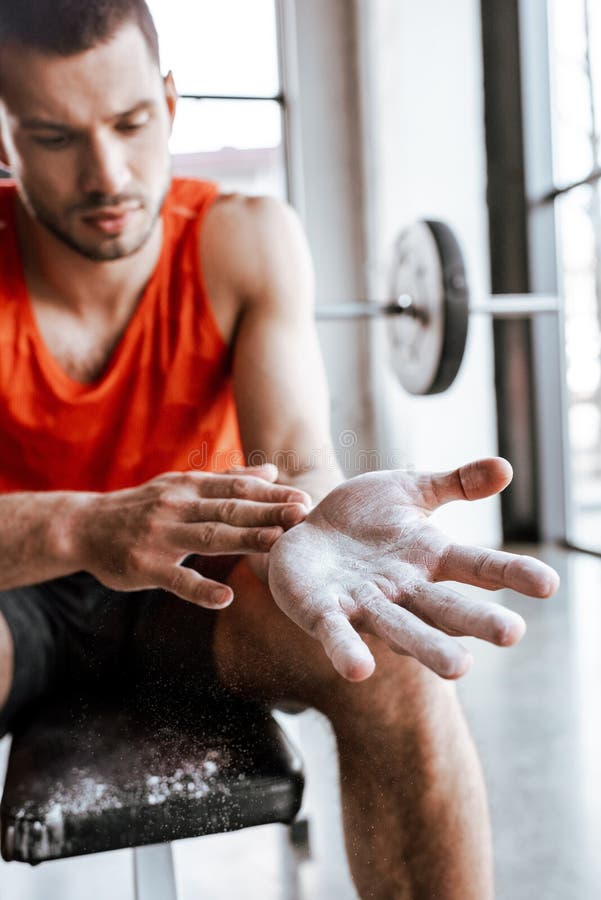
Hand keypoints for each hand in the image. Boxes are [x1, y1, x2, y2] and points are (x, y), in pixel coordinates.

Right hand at [77, 465, 309, 606]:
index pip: (237, 489)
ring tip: (277, 545)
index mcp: (189, 487)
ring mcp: (160, 536)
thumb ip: (226, 480)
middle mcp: (178, 507)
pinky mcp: (144, 566)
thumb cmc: (143, 506)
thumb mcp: (181, 485)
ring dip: (244, 540)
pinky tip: (225, 598)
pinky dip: (200, 589)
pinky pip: (176, 580)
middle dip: (268, 513)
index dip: (271, 495)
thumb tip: (270, 472)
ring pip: (208, 538)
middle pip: (229, 510)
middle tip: (303, 516)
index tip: (305, 500)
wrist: (85, 526)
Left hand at [267, 458, 558, 680]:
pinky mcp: (322, 611)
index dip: (511, 572)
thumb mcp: (408, 490)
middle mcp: (402, 588)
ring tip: (458, 667)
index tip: (548, 582)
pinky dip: (347, 650)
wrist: (299, 526)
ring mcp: (363, 604)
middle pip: (445, 607)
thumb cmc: (360, 516)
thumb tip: (506, 467)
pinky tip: (359, 670)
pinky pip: (336, 634)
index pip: (477, 566)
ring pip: (399, 628)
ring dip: (426, 647)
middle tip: (512, 633)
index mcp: (428, 558)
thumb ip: (455, 484)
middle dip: (476, 619)